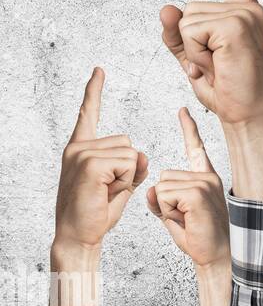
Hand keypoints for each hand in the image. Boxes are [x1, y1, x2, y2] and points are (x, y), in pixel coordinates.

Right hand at [54, 68, 148, 249]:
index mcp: (81, 148)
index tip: (99, 70)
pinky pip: (129, 163)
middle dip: (129, 168)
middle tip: (108, 189)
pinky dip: (126, 180)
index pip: (89, 114)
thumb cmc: (97, 211)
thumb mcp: (119, 183)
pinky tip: (105, 192)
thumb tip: (142, 155)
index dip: (94, 91)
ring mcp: (82, 154)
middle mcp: (78, 147)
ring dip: (128, 176)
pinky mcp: (90, 163)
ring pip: (132, 154)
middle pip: (129, 142)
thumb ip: (131, 165)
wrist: (80, 235)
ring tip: (105, 191)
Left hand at [147, 108, 229, 269]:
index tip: (183, 111)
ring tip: (186, 219)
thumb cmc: (199, 238)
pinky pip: (165, 195)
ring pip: (162, 186)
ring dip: (166, 207)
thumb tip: (153, 189)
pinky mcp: (198, 193)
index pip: (195, 149)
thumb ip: (162, 199)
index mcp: (205, 178)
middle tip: (184, 217)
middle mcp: (207, 176)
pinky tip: (187, 219)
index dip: (188, 129)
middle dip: (164, 201)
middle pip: (164, 176)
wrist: (218, 256)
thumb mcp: (175, 215)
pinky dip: (168, 211)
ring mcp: (205, 183)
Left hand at [160, 0, 262, 125]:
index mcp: (243, 11)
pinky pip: (192, 31)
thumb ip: (177, 34)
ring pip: (186, 21)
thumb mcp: (195, 59)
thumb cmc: (228, 90)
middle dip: (189, 41)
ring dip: (193, 50)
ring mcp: (245, 14)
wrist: (249, 115)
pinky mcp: (238, 24)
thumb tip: (165, 7)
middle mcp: (248, 8)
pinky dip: (197, 54)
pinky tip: (219, 66)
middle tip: (214, 65)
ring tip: (218, 67)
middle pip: (188, 9)